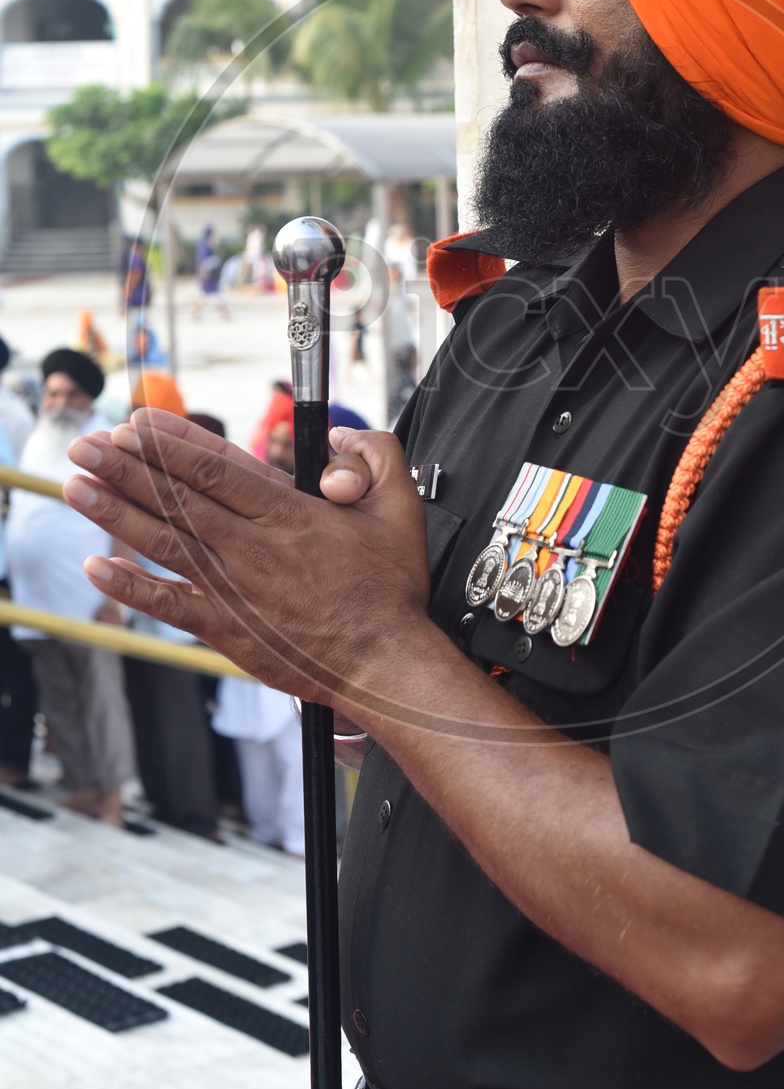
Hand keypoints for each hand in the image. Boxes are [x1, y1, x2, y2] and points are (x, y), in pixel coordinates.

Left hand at [62, 409, 431, 708]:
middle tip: (86, 444)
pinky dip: (129, 587)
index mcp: (289, 513)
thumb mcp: (402, 504)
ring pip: (164, 540)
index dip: (170, 445)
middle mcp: (252, 546)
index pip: (216, 468)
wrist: (383, 662)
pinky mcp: (225, 627)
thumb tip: (338, 436)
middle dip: (126, 467)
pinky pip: (168, 602)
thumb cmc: (390, 590)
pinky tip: (97, 567)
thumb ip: (377, 455)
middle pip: (177, 497)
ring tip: (75, 486)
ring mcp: (233, 588)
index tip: (135, 426)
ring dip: (114, 512)